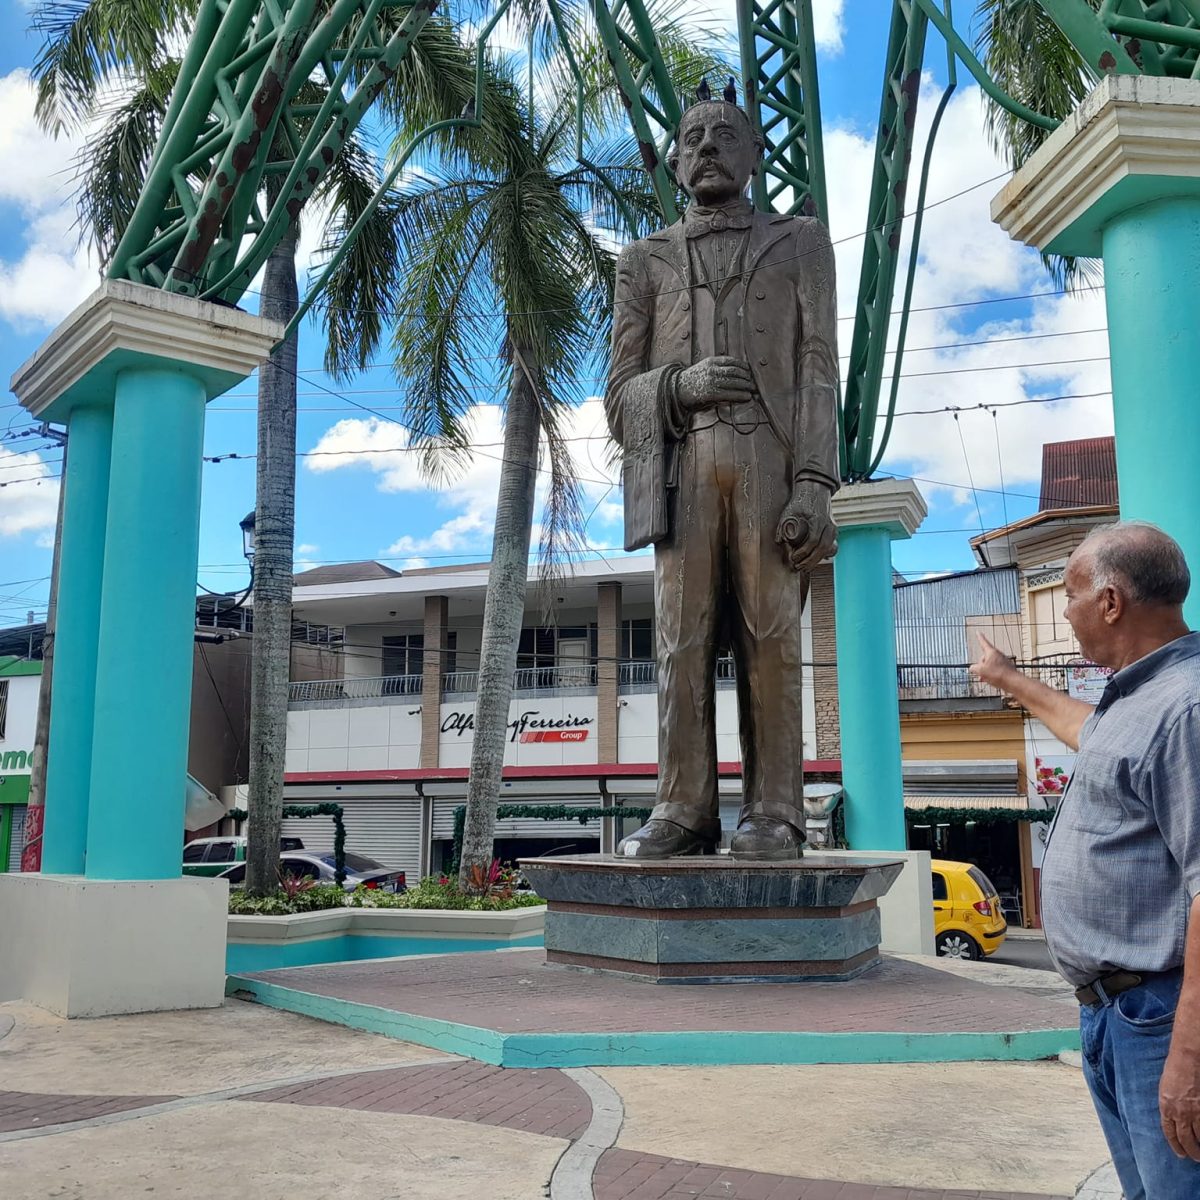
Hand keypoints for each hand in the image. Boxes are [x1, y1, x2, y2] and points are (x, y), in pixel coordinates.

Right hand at [675, 356, 756, 412]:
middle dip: (747, 377)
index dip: (743, 365)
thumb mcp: (703, 369)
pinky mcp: (711, 394)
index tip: (749, 370)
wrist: (675, 391)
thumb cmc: (691, 382)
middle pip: (735, 371)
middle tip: (754, 382)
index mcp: (710, 362)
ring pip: (734, 382)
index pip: (731, 361)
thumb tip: (735, 375)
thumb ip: (717, 370)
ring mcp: (711, 382)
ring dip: (746, 386)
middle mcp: (712, 370)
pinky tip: (747, 397)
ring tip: (753, 389)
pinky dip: (740, 395)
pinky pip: (730, 394)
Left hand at [775, 482, 835, 571]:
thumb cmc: (802, 500)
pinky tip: (816, 560)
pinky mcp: (833, 530)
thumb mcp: (790, 511)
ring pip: (829, 549)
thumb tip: (779, 541)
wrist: (815, 489)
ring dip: (816, 560)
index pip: (813, 541)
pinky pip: (832, 547)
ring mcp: (833, 528)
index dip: (803, 552)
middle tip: (798, 567)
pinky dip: (824, 555)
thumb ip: (784, 526)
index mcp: (818, 520)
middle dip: (810, 561)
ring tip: (805, 567)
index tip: (794, 558)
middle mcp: (829, 525)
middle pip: (822, 549)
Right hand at [969, 634, 1019, 691]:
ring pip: (989, 665)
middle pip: (984, 658)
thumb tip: (973, 668)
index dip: (980, 638)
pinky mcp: (1005, 669)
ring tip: (985, 679)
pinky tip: (990, 681)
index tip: (978, 632)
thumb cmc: (998, 674)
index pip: (983, 643)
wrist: (1013, 682)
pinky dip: (991, 675)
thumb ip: (974, 668)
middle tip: (981, 673)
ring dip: (985, 672)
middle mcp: (997, 655)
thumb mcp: (980, 670)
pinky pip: (994, 670)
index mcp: (991, 652)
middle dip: (980, 666)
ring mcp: (1002, 662)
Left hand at [1161, 1041, 1199, 1159]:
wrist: (1187, 1059)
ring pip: (1199, 1137)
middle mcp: (1179, 1112)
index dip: (1174, 1145)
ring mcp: (1194, 1112)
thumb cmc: (1174, 1069)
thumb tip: (1172, 1116)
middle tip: (1195, 1157)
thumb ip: (1168, 1104)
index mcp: (1165, 1106)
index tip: (1180, 1153)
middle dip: (1190, 1151)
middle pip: (1185, 1139)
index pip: (1169, 1132)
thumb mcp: (1164, 1088)